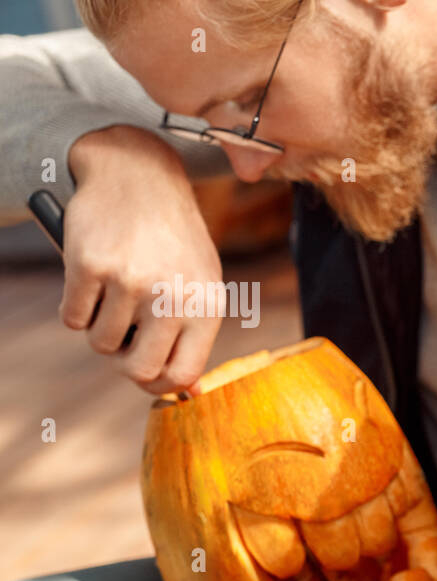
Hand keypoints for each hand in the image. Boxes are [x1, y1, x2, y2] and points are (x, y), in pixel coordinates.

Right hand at [63, 125, 222, 393]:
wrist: (139, 176)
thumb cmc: (172, 239)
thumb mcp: (201, 282)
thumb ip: (194, 335)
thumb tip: (186, 391)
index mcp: (207, 305)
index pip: (184, 374)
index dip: (160, 386)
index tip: (148, 376)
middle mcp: (172, 296)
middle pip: (139, 370)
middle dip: (125, 365)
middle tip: (124, 343)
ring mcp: (130, 281)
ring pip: (101, 344)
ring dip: (101, 328)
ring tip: (114, 296)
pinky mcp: (90, 266)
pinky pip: (72, 318)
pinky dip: (77, 307)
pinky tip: (93, 279)